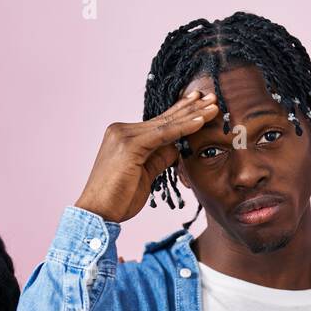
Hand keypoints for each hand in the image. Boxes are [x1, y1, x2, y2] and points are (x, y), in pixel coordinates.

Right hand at [73, 90, 218, 222]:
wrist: (97, 213)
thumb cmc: (118, 199)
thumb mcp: (145, 176)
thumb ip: (159, 158)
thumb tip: (177, 147)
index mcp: (125, 136)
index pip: (159, 122)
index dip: (181, 113)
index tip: (200, 104)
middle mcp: (122, 130)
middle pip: (164, 118)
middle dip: (190, 108)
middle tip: (212, 97)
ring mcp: (124, 135)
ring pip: (166, 123)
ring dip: (192, 115)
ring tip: (213, 105)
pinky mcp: (129, 145)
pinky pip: (163, 135)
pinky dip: (183, 128)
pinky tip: (200, 121)